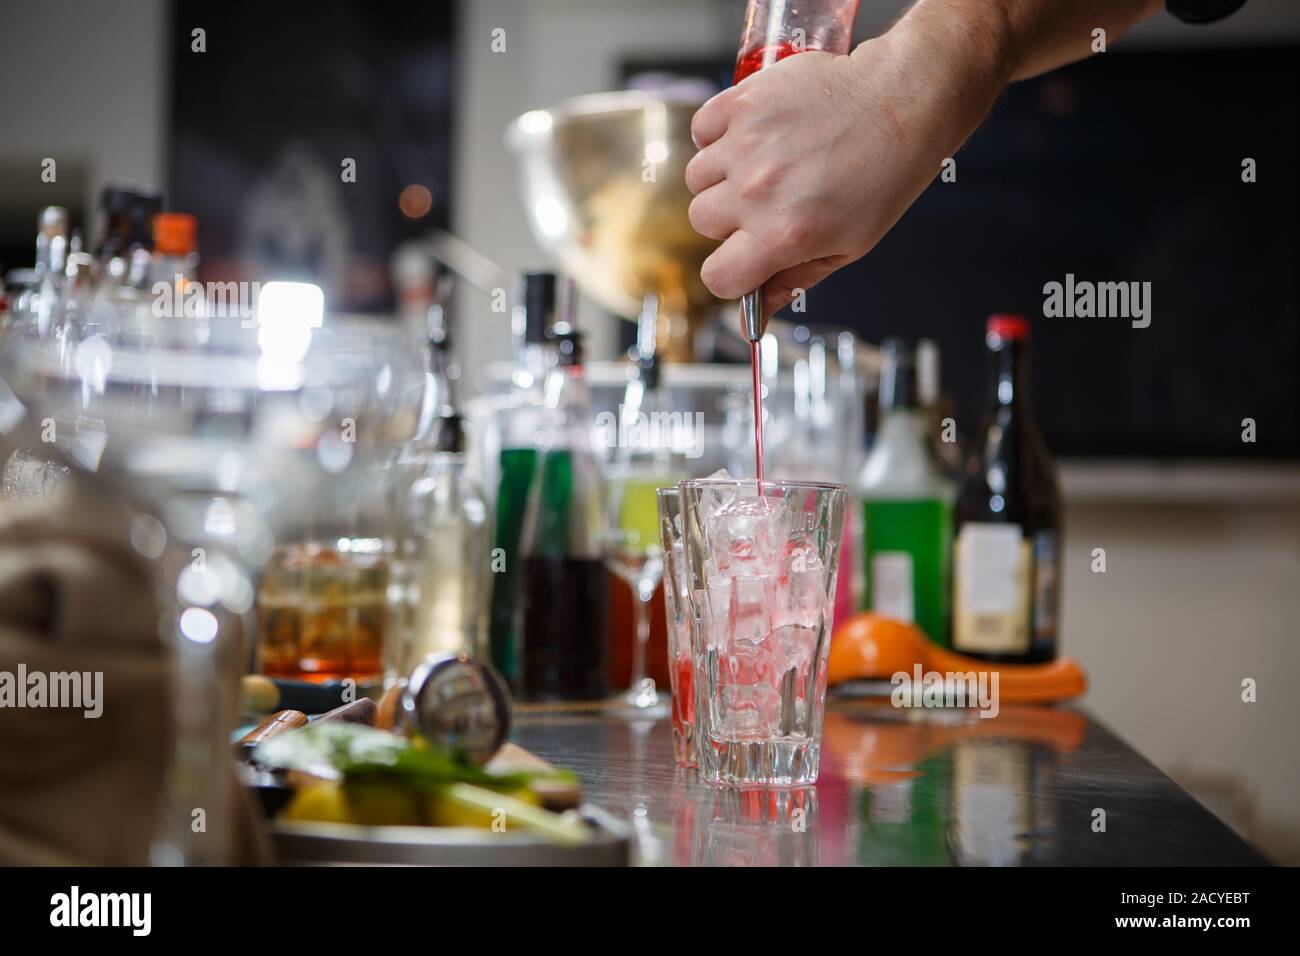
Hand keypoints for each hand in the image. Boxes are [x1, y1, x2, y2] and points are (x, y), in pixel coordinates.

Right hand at [686, 7, 1010, 329]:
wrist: (902, 102)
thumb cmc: (883, 176)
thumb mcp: (845, 248)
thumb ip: (790, 284)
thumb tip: (751, 323)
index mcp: (783, 234)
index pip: (717, 276)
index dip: (731, 274)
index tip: (746, 259)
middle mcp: (758, 191)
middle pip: (702, 222)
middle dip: (730, 219)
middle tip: (770, 201)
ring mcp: (746, 143)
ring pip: (697, 177)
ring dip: (722, 176)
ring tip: (765, 164)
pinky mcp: (744, 101)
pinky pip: (702, 131)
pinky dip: (718, 135)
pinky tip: (754, 136)